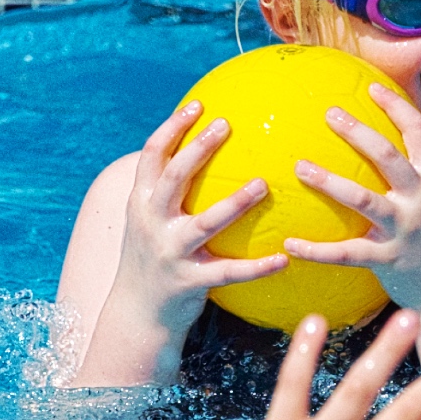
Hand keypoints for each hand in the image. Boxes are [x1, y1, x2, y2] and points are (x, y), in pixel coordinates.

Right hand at [103, 101, 288, 334]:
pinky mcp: (189, 282)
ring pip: (204, 223)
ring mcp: (170, 253)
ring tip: (263, 183)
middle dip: (197, 149)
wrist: (136, 315)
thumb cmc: (154, 258)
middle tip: (225, 125)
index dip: (171, 128)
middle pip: (173, 178)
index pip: (151, 157)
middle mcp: (151, 223)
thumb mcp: (149, 221)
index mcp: (141, 203)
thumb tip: (201, 153)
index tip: (197, 105)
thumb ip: (169, 192)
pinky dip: (257, 266)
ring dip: (234, 202)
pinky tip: (284, 257)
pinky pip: (228, 272)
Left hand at [283, 84, 420, 309]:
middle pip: (388, 156)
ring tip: (299, 167)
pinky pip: (347, 254)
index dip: (396, 107)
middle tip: (328, 113)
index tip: (372, 87)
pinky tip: (289, 243)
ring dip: (329, 181)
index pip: (418, 132)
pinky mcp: (388, 259)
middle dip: (357, 132)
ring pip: (363, 199)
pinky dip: (317, 250)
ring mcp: (404, 229)